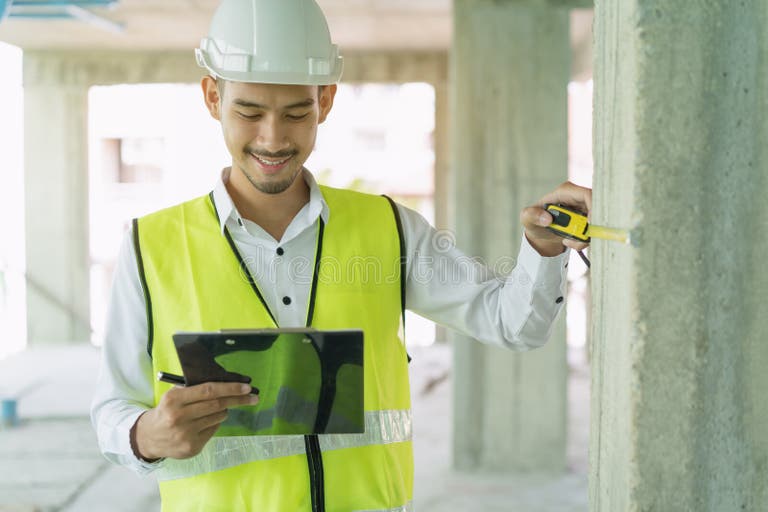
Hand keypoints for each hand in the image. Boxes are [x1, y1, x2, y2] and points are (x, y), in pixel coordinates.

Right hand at [133, 382, 258, 459]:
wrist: (149, 437)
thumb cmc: (166, 411)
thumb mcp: (173, 396)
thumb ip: (194, 389)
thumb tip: (226, 382)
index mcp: (174, 399)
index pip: (209, 390)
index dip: (230, 388)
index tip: (246, 387)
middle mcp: (179, 417)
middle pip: (217, 404)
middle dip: (238, 399)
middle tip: (253, 396)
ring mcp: (186, 434)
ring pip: (218, 417)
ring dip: (224, 410)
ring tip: (218, 408)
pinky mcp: (192, 447)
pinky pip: (214, 429)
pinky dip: (215, 423)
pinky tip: (205, 421)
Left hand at [520, 181, 592, 255]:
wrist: (540, 234)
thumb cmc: (534, 220)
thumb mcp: (527, 218)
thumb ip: (532, 215)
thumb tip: (547, 219)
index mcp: (565, 191)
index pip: (586, 194)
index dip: (592, 208)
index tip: (588, 225)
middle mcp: (578, 199)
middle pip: (596, 210)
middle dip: (589, 228)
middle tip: (578, 240)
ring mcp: (584, 210)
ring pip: (596, 222)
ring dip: (585, 237)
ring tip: (568, 242)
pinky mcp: (588, 221)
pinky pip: (593, 230)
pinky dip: (584, 240)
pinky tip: (570, 243)